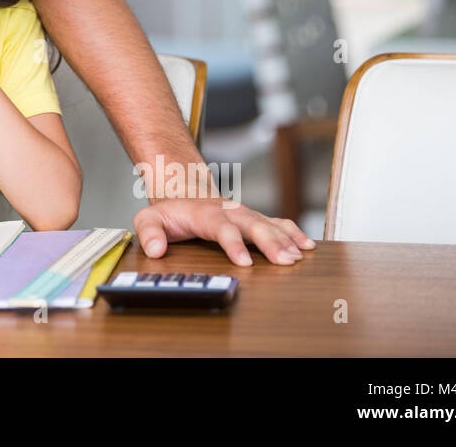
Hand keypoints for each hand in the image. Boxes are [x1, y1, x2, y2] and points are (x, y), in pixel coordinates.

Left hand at [132, 198, 314, 265]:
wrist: (184, 194)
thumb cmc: (169, 212)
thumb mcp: (148, 218)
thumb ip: (148, 232)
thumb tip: (155, 250)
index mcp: (204, 214)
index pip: (221, 227)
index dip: (233, 244)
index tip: (245, 262)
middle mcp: (229, 212)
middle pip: (253, 225)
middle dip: (270, 242)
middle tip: (285, 261)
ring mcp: (244, 215)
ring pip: (268, 224)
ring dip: (285, 239)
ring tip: (300, 256)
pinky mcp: (253, 219)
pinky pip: (277, 223)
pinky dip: (292, 232)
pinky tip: (307, 246)